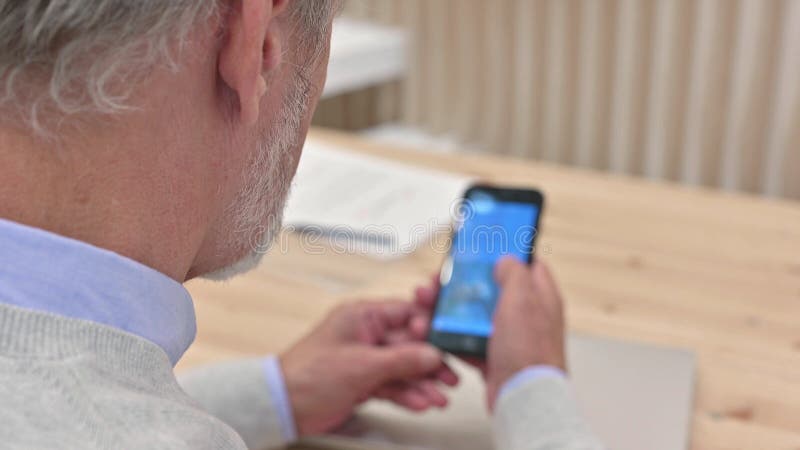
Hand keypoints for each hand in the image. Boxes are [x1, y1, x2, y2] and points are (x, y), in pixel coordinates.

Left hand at [280, 301, 458, 435]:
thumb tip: (431, 354)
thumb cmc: (308, 375)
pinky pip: (392, 384)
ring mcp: (364, 358)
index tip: (448, 342)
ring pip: (402, 367)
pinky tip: (421, 402)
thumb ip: (401, 360)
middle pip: (408, 344)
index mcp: (361, 316)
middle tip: (450, 375)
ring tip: (439, 396)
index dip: (429, 328)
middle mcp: (364, 334)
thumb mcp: (362, 365)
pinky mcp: (362, 380)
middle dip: (430, 362)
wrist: (283, 406)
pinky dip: (406, 393)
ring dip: (422, 382)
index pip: (405, 313)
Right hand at [413, 258, 565, 410]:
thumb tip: (506, 260)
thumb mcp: (522, 300)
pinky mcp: (494, 356)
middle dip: (465, 285)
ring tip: (432, 307)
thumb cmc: (530, 353)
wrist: (523, 398)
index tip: (481, 250)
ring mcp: (509, 336)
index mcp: (539, 296)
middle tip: (443, 282)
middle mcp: (526, 315)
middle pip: (491, 289)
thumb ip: (514, 273)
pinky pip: (470, 340)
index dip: (503, 254)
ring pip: (476, 315)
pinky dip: (454, 337)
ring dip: (453, 311)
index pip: (525, 265)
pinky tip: (439, 333)